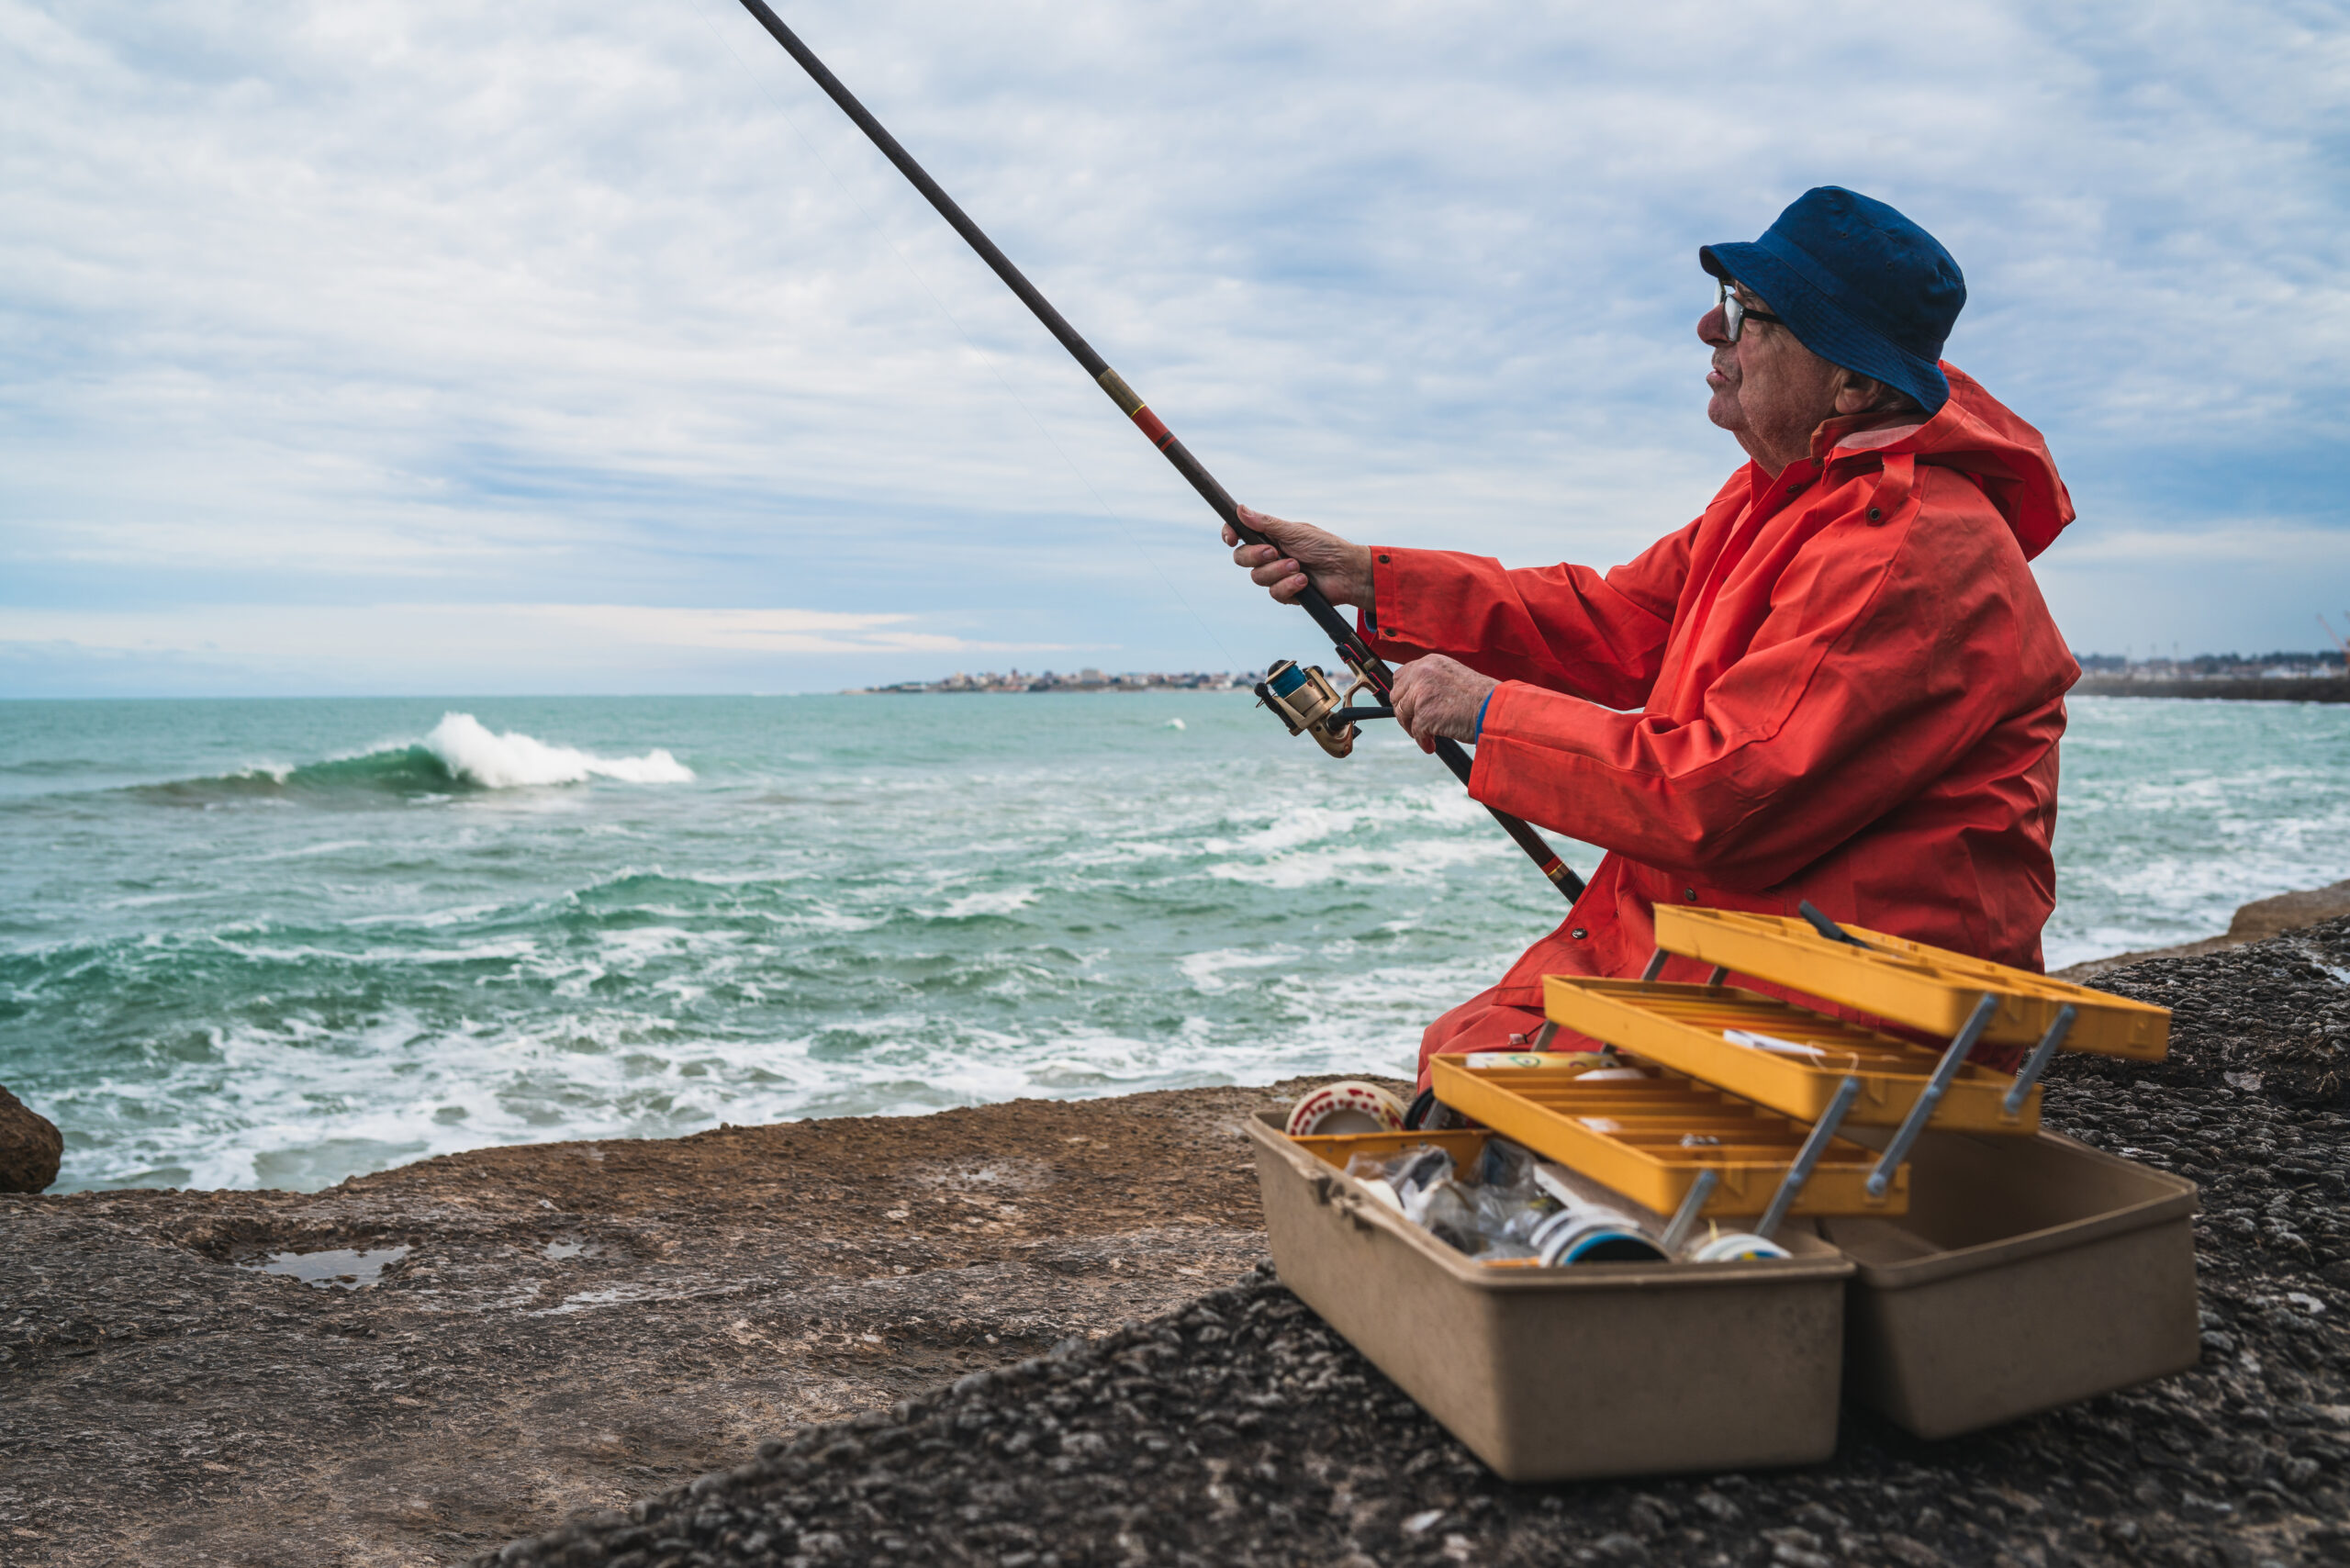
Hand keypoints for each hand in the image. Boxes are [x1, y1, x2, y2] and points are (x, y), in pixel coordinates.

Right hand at [1222, 505, 1374, 608]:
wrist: (1347, 572)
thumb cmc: (1325, 547)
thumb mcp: (1295, 531)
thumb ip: (1267, 524)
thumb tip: (1241, 509)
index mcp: (1270, 535)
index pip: (1240, 533)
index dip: (1230, 534)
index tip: (1231, 538)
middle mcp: (1270, 554)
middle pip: (1241, 558)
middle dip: (1255, 556)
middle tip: (1275, 551)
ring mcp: (1276, 574)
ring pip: (1257, 577)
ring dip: (1278, 571)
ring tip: (1299, 567)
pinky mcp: (1285, 592)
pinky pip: (1274, 593)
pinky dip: (1288, 586)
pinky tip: (1304, 581)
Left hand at [1390, 656, 1496, 749]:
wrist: (1495, 709)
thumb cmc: (1482, 697)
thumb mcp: (1453, 678)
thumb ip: (1432, 682)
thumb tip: (1414, 698)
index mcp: (1430, 662)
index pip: (1401, 676)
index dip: (1403, 694)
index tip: (1408, 706)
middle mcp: (1422, 673)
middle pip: (1396, 695)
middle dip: (1404, 712)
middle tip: (1416, 725)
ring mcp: (1421, 693)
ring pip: (1402, 714)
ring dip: (1413, 728)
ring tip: (1428, 736)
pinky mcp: (1424, 714)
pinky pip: (1415, 732)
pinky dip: (1423, 741)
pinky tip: (1432, 745)